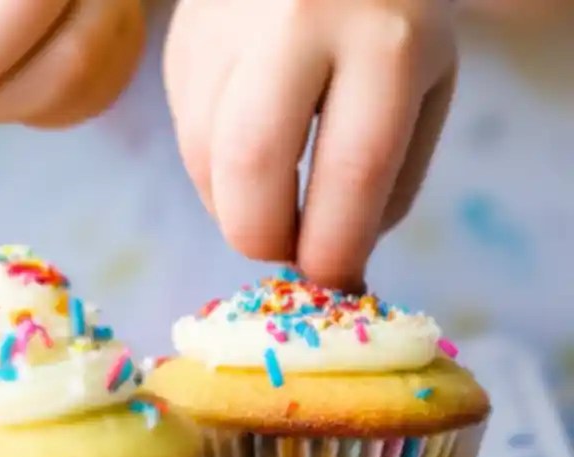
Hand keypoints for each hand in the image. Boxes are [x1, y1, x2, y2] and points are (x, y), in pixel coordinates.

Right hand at [164, 0, 457, 289]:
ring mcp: (225, 32)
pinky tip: (247, 144)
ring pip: (203, 160)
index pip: (350, 171)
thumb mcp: (426, 84)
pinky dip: (214, 167)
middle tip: (283, 250)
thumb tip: (335, 264)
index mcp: (383, 41)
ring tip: (272, 196)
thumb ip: (388, 178)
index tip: (334, 280)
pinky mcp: (180, 44)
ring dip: (234, 204)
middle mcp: (294, 27)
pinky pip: (186, 135)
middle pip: (250, 167)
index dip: (335, 248)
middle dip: (262, 236)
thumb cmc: (389, 18)